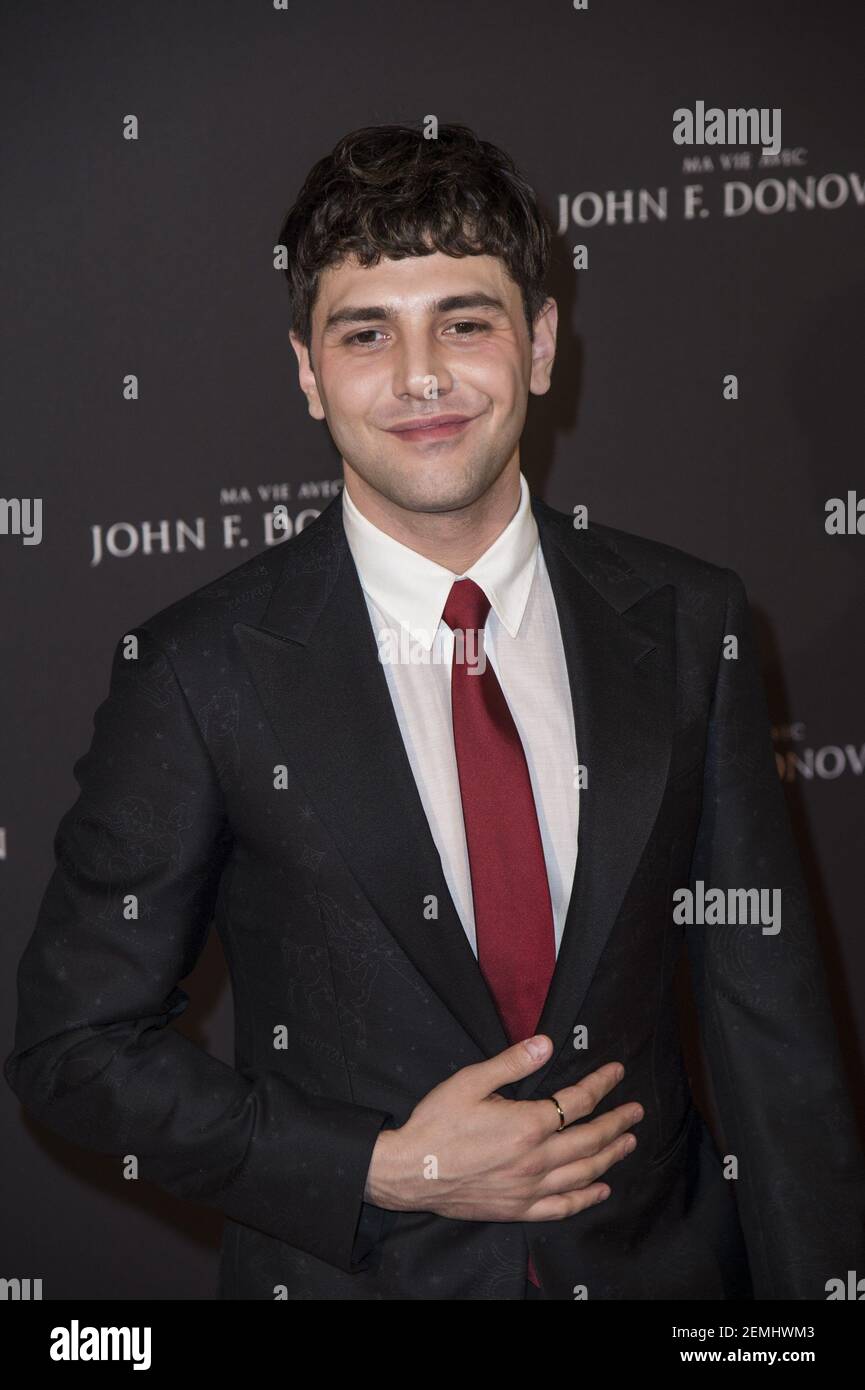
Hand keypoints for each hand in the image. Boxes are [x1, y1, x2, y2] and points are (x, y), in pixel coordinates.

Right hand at [363, 1036, 642, 1221]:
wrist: (410, 1170)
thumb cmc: (437, 1123)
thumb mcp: (471, 1081)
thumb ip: (513, 1063)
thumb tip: (546, 1044)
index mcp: (527, 1124)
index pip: (577, 1101)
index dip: (602, 1085)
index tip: (618, 1073)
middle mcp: (536, 1160)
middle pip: (590, 1139)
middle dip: (617, 1122)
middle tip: (636, 1111)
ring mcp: (529, 1188)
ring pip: (583, 1173)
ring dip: (610, 1156)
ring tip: (628, 1143)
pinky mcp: (517, 1208)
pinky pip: (562, 1207)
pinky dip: (586, 1198)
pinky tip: (600, 1189)